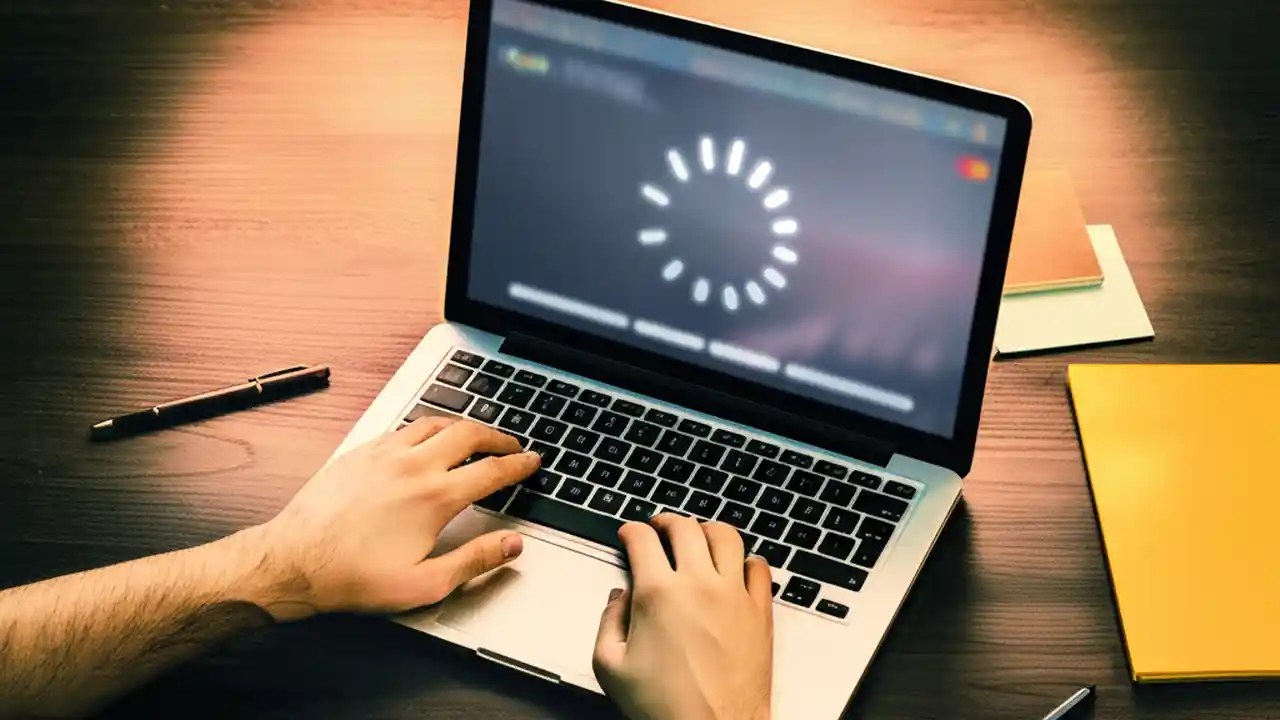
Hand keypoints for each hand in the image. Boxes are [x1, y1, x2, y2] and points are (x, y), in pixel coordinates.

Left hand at [250, 417, 539, 621]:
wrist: (295, 561)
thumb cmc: (354, 577)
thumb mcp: (425, 583)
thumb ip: (475, 561)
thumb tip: (511, 545)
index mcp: (435, 497)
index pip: (492, 471)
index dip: (519, 465)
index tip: (532, 461)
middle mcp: (412, 466)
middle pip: (468, 433)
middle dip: (497, 436)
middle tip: (511, 444)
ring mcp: (384, 454)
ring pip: (435, 422)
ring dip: (462, 426)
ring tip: (475, 435)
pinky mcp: (360, 452)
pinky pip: (403, 427)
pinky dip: (426, 428)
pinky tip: (426, 438)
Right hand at [593, 514, 773, 719]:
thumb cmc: (664, 708)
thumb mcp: (610, 667)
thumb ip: (607, 622)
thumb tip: (618, 598)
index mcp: (657, 594)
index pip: (642, 539)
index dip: (630, 530)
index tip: (628, 534)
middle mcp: (698, 585)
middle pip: (684, 527)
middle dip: (666, 521)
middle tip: (659, 527)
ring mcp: (734, 595)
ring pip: (726, 536)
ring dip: (707, 530)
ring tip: (698, 536)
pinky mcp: (760, 611)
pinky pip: (759, 568)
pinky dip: (746, 560)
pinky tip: (736, 567)